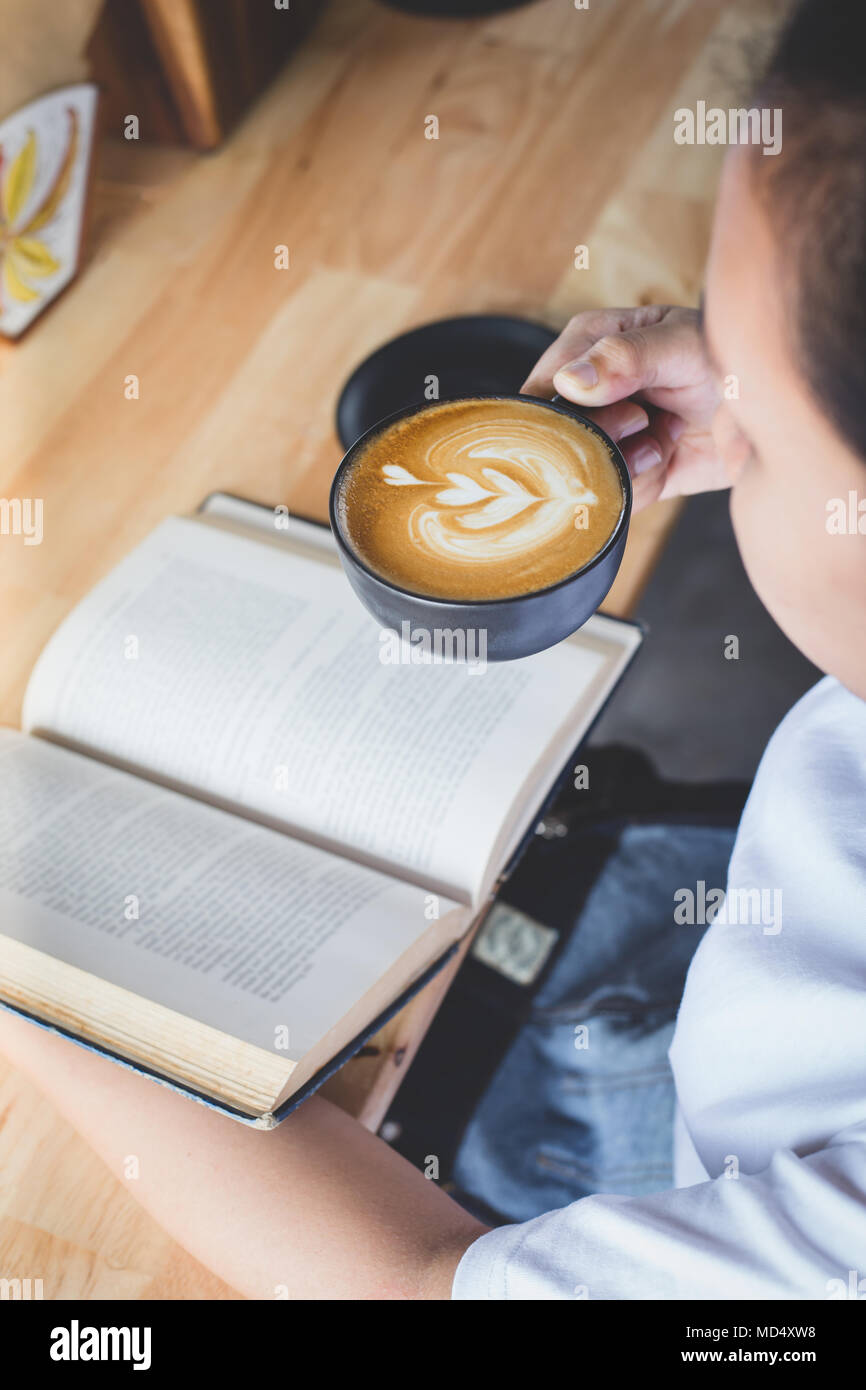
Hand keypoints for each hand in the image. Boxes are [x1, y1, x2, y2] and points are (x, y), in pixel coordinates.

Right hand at [522, 305, 727, 510]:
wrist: (771, 413)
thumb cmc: (731, 362)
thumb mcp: (684, 347)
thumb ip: (627, 358)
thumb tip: (570, 382)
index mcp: (587, 344)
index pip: (540, 391)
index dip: (569, 412)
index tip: (624, 409)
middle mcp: (587, 391)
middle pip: (555, 439)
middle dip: (605, 441)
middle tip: (647, 421)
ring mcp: (604, 433)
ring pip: (581, 472)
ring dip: (630, 463)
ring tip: (664, 437)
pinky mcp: (623, 471)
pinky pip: (610, 496)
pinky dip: (643, 484)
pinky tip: (666, 457)